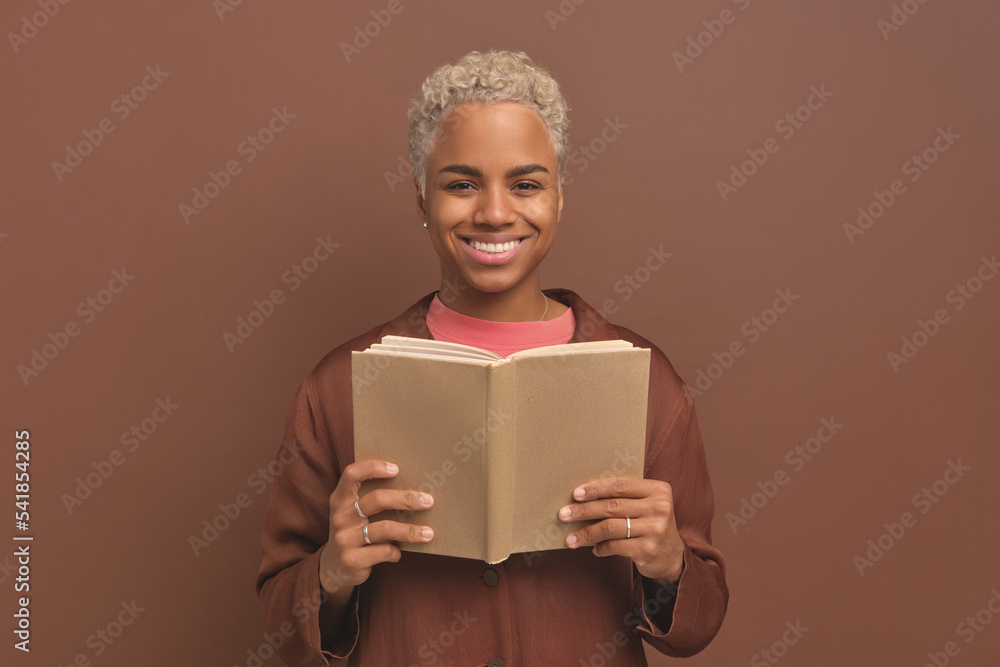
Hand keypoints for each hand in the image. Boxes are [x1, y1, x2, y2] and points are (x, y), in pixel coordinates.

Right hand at [318, 459, 433, 595]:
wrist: (333, 569)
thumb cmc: (353, 533)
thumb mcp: (352, 514)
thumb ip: (370, 501)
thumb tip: (412, 490)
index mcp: (340, 499)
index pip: (352, 474)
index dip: (373, 467)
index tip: (396, 469)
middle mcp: (340, 516)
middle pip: (376, 499)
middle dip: (406, 499)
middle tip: (428, 501)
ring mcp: (345, 539)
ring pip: (385, 528)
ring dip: (410, 531)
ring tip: (429, 533)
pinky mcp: (352, 560)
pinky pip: (384, 551)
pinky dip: (396, 552)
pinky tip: (398, 553)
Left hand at [559, 477, 684, 582]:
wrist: (672, 556)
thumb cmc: (651, 525)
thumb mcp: (646, 505)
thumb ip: (625, 498)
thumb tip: (583, 496)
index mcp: (658, 490)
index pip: (620, 486)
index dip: (595, 489)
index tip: (575, 494)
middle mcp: (659, 507)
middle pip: (612, 506)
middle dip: (584, 511)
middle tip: (564, 514)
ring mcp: (655, 529)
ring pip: (610, 527)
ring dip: (586, 533)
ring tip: (570, 539)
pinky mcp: (648, 549)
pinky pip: (615, 545)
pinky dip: (601, 548)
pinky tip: (594, 549)